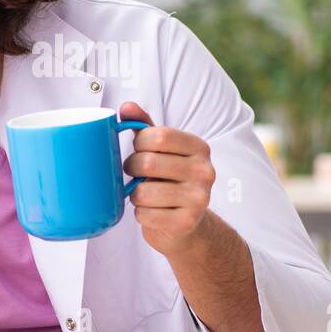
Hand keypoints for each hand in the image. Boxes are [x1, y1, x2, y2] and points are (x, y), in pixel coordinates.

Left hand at [119, 102, 216, 256]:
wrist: (189, 223)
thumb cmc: (170, 179)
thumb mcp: (161, 150)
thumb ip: (144, 126)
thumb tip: (126, 107)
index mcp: (199, 148)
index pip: (158, 135)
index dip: (139, 144)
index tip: (140, 151)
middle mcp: (205, 171)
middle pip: (148, 163)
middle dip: (132, 169)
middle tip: (135, 174)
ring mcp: (199, 199)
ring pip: (143, 192)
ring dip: (135, 194)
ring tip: (144, 194)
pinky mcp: (187, 223)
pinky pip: (145, 214)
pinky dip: (141, 214)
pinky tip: (152, 212)